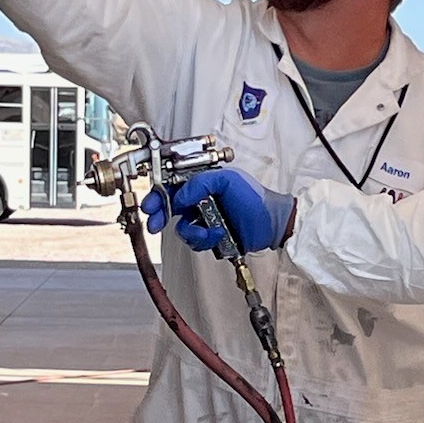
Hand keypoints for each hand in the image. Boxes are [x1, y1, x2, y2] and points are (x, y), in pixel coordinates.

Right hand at [140, 168, 295, 253]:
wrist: (272, 224)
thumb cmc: (255, 199)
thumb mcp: (227, 180)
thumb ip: (200, 183)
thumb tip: (179, 196)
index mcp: (203, 183)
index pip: (173, 186)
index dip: (159, 195)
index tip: (151, 204)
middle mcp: (201, 200)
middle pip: (171, 208)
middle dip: (161, 216)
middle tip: (156, 223)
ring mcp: (205, 219)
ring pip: (182, 228)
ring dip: (191, 232)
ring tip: (207, 232)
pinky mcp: (210, 236)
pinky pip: (195, 242)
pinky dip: (203, 241)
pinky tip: (217, 236)